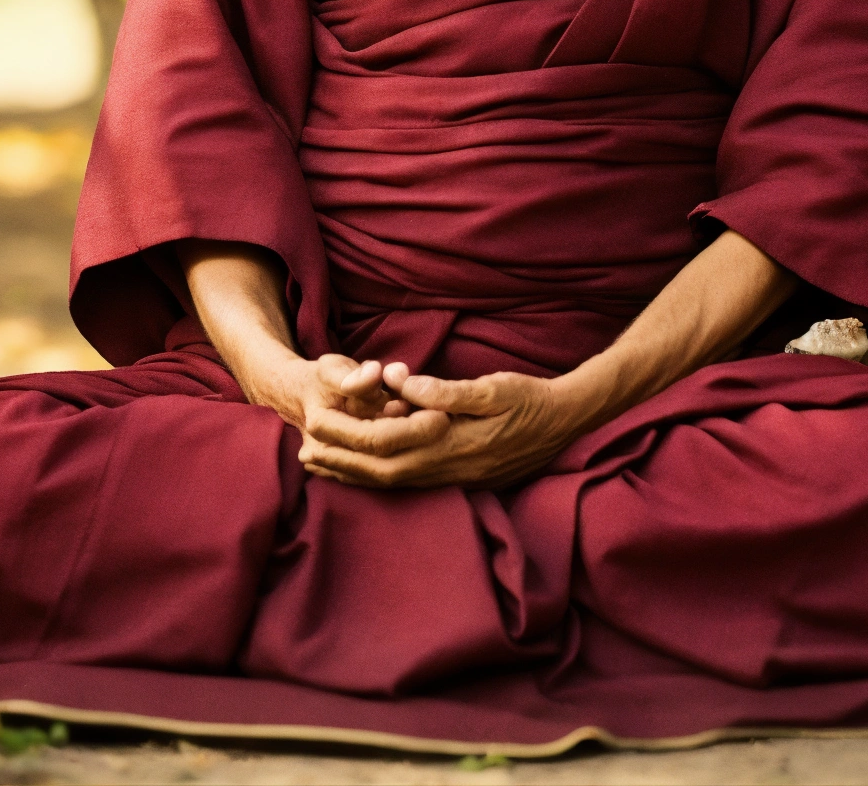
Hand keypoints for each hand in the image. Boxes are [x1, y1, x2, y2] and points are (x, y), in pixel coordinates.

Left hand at [298, 365, 589, 489]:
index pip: (386, 446)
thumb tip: (401, 384)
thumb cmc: (529, 400)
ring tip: (319, 465)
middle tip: (302, 452)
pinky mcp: (457, 477)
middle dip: (339, 463)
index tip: (319, 422)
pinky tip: (362, 469)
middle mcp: (446, 469)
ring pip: (391, 483)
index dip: (349, 436)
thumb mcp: (492, 387)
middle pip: (380, 472)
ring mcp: (452, 478)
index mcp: (450, 445)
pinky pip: (408, 482)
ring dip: (353, 474)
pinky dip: (378, 476)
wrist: (565, 424)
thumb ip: (446, 390)